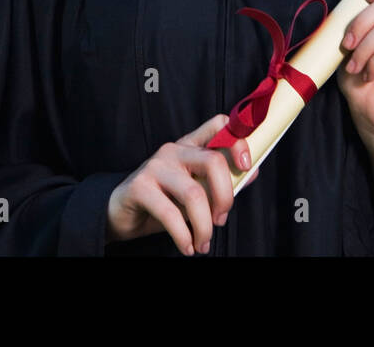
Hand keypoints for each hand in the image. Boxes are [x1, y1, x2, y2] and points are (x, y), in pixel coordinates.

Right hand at [106, 114, 250, 255]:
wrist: (121, 214)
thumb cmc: (163, 201)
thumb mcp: (194, 190)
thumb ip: (220, 181)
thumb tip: (252, 173)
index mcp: (190, 146)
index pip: (218, 126)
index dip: (238, 140)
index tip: (246, 165)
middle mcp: (173, 150)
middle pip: (213, 161)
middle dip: (225, 197)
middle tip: (221, 220)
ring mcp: (155, 166)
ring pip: (194, 193)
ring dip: (204, 225)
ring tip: (203, 242)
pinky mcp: (140, 186)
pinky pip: (170, 213)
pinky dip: (184, 236)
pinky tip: (187, 246)